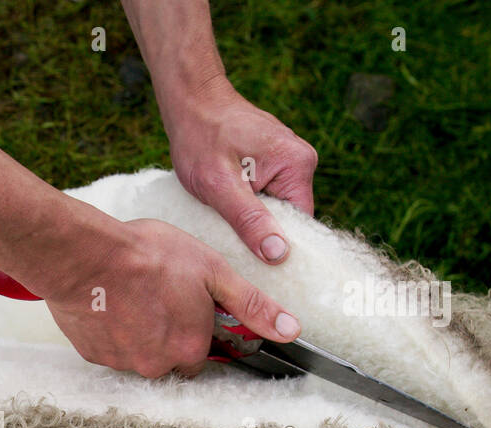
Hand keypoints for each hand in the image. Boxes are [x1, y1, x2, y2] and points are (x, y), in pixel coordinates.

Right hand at [43, 217, 300, 377]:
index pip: (199, 355)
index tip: (182, 306)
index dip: (193, 329)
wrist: (86, 256)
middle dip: (165, 336)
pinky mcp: (93, 356)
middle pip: (168, 360)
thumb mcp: (213, 271)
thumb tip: (291, 330)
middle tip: (155, 298)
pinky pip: (109, 350)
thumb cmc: (150, 257)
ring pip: (138, 356)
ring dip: (138, 334)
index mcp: (190, 347)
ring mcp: (123, 363)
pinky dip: (110, 332)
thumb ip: (252, 304)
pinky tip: (109, 304)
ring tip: (130, 297)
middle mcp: (158, 365)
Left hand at [164, 83, 317, 264]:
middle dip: (261, 232)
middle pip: (288, 218)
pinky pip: (265, 195)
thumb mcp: (219, 185)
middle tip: (231, 242)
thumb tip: (279, 254)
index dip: (279, 247)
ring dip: (251, 219)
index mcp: (298, 165)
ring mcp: (286, 160)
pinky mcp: (270, 161)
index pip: (300, 224)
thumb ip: (249, 220)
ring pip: (274, 208)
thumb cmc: (200, 137)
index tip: (253, 263)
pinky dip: (246, 205)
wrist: (190, 100)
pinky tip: (226, 207)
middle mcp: (300, 161)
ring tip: (224, 221)